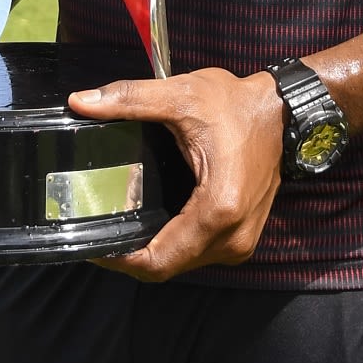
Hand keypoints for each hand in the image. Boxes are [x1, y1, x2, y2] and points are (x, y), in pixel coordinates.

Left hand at [67, 68, 282, 281]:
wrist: (282, 111)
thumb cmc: (236, 105)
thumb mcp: (181, 95)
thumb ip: (129, 99)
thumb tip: (79, 102)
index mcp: (217, 210)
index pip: (158, 261)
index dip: (120, 260)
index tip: (92, 246)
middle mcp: (232, 237)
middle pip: (168, 266)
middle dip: (131, 256)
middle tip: (99, 231)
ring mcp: (240, 242)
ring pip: (182, 264)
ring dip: (152, 251)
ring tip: (120, 224)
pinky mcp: (242, 237)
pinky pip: (197, 253)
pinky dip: (173, 243)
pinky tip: (152, 221)